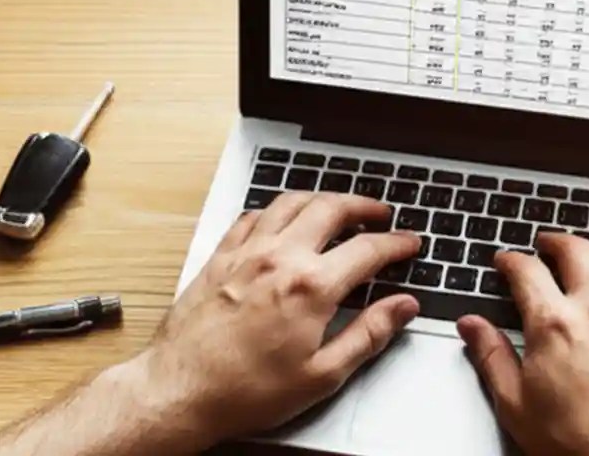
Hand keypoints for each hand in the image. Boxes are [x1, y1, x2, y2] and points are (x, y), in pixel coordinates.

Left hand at [134, 193, 420, 445]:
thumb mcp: (322, 375)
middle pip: (331, 209)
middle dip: (363, 206)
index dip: (396, 243)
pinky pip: (253, 216)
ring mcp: (246, 253)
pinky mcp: (220, 257)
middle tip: (380, 214)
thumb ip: (369, 334)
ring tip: (338, 206)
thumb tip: (401, 308)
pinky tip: (282, 218)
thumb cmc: (245, 391)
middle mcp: (280, 258)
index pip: (368, 249)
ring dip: (322, 198)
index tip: (408, 243)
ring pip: (291, 202)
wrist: (180, 391)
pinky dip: (276, 210)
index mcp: (311, 287)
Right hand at [457, 233, 588, 455]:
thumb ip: (491, 357)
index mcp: (553, 324)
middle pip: (575, 251)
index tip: (506, 261)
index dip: (511, 260)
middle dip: (555, 242)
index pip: (526, 270)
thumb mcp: (516, 406)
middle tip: (546, 245)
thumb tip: (471, 326)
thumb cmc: (576, 447)